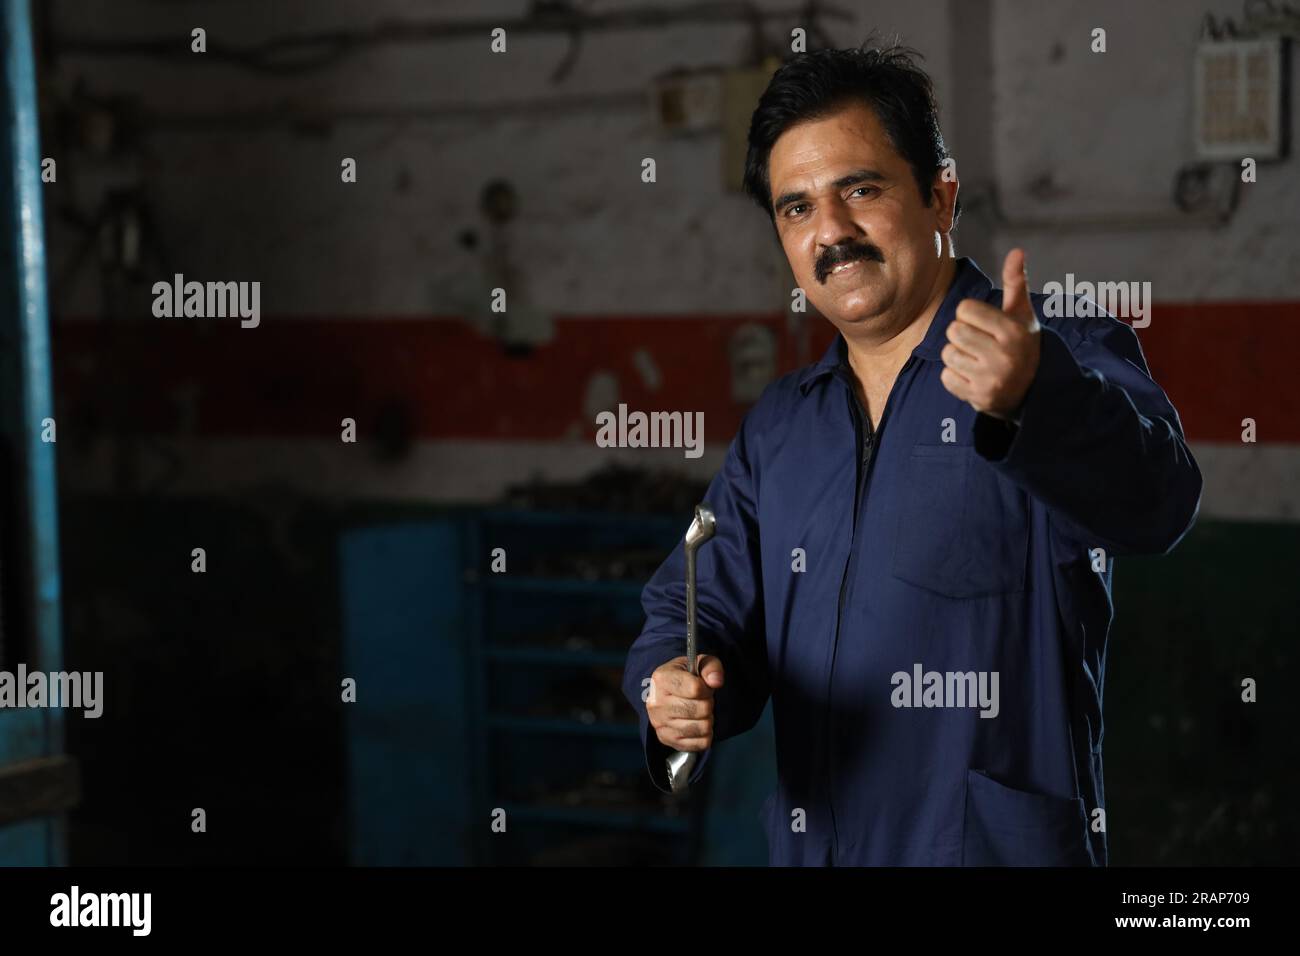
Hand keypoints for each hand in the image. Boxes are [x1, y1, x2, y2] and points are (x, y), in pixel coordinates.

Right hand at [646, 655, 722, 752]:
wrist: (666, 693)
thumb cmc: (685, 677)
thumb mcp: (698, 664)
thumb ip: (711, 667)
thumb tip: (716, 681)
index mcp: (661, 678)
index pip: (696, 689)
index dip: (706, 688)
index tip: (702, 686)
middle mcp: (656, 702)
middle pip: (701, 709)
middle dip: (708, 703)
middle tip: (701, 700)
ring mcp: (659, 723)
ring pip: (702, 727)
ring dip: (707, 719)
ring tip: (699, 712)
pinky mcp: (666, 739)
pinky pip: (701, 743)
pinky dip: (705, 735)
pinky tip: (697, 724)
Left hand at [940, 248, 1040, 420]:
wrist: (1032, 390)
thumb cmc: (1022, 344)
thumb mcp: (1022, 314)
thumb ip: (1016, 282)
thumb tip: (1017, 251)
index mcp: (1013, 332)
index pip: (965, 309)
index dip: (969, 314)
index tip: (983, 323)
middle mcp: (1004, 357)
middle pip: (953, 331)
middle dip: (961, 333)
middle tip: (977, 341)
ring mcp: (991, 380)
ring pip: (947, 354)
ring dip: (956, 355)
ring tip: (976, 359)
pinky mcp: (979, 398)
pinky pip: (946, 377)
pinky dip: (954, 376)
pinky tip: (972, 375)